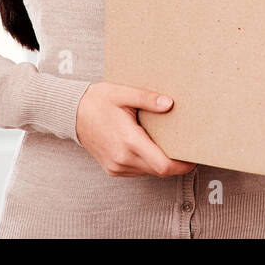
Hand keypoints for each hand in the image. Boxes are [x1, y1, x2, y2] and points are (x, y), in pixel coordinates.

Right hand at [75, 82, 196, 177]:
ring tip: (168, 142)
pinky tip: (149, 145)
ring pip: (149, 171)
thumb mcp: (123, 93)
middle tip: (186, 145)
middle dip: (175, 162)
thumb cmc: (97, 101)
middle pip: (159, 170)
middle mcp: (122, 158)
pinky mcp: (112, 169)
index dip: (182, 165)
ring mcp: (116, 166)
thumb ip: (148, 99)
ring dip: (161, 161)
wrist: (71, 113)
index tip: (194, 156)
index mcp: (128, 141)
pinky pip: (138, 170)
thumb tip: (170, 103)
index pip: (163, 165)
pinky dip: (148, 162)